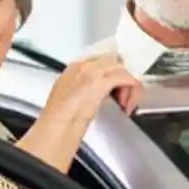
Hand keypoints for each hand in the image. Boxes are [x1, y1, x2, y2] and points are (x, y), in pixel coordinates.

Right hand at [18, 54, 142, 171]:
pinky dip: (131, 91)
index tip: (118, 87)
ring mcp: (92, 72)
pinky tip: (128, 105)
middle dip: (122, 76)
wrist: (57, 128)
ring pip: (121, 69)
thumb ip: (83, 91)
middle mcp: (83, 66)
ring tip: (127, 104)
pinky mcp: (101, 81)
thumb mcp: (69, 99)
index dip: (112, 73)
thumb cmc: (59, 121)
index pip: (101, 60)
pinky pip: (125, 78)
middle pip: (113, 61)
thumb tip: (96, 95)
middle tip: (126, 95)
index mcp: (73, 69)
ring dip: (128, 86)